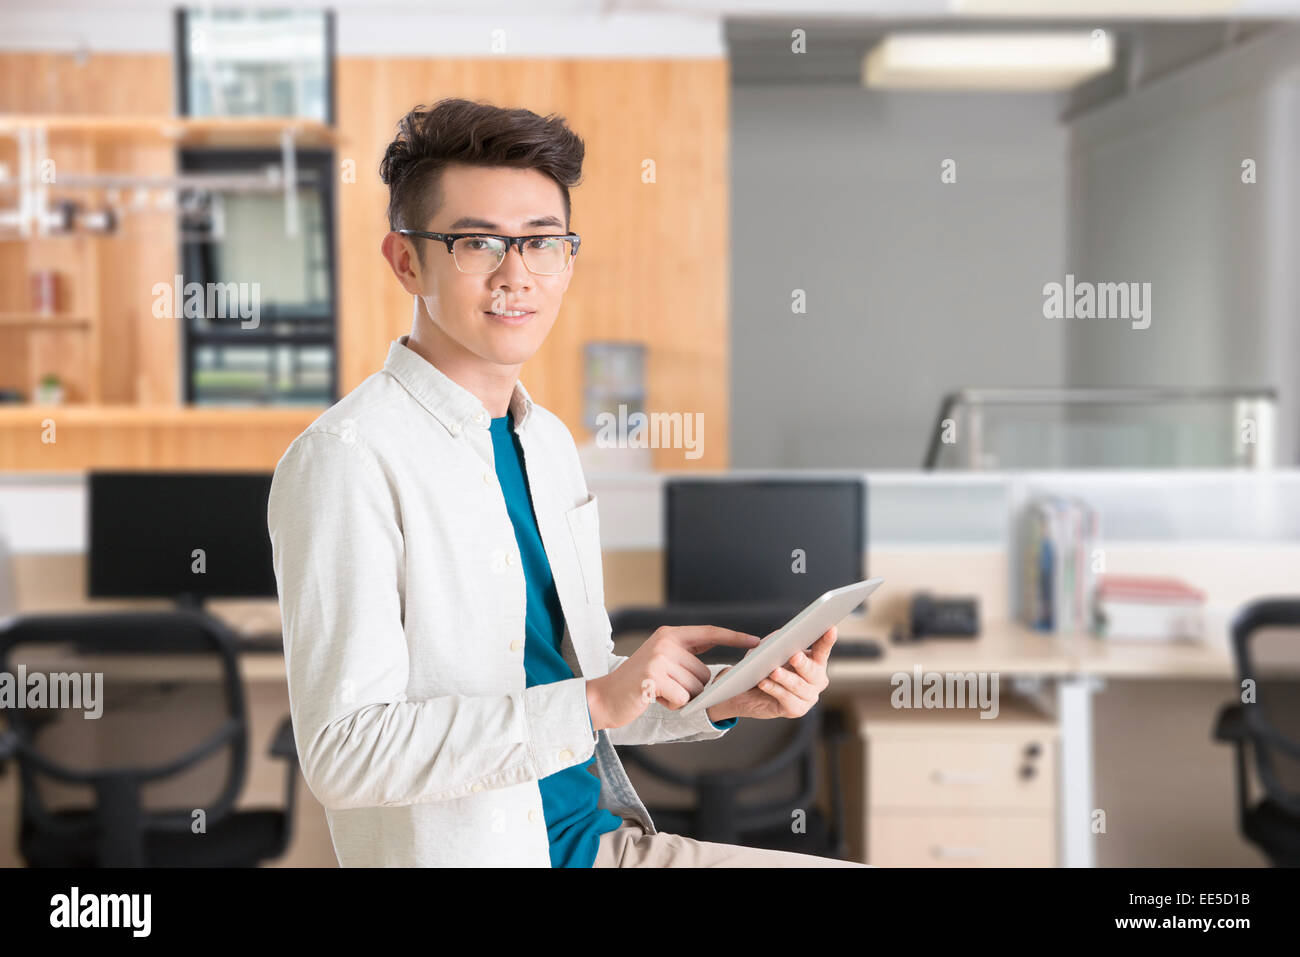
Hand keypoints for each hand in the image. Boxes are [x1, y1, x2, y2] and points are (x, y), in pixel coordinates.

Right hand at [586, 625, 761, 730]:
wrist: (605, 697)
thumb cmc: (639, 683)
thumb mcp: (663, 661)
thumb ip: (687, 658)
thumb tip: (720, 669)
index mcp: (670, 634)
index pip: (710, 632)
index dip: (735, 637)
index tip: (756, 641)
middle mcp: (666, 642)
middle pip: (705, 672)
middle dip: (691, 687)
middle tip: (665, 687)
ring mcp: (659, 658)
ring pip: (695, 687)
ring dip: (681, 697)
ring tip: (658, 691)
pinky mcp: (654, 677)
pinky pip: (683, 698)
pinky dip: (673, 704)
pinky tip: (654, 698)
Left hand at [705, 626, 836, 721]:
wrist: (748, 692)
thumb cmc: (762, 666)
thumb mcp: (768, 648)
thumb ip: (778, 640)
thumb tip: (783, 636)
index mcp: (815, 661)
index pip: (823, 649)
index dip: (827, 640)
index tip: (831, 628)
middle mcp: (817, 679)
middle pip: (813, 671)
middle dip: (803, 663)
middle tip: (794, 656)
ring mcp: (809, 696)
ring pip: (799, 686)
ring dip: (785, 678)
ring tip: (773, 671)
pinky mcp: (796, 710)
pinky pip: (786, 699)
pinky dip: (774, 690)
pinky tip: (764, 683)